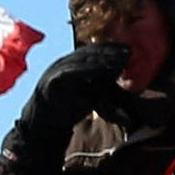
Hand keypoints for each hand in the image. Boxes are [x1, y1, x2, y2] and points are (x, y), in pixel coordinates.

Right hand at [13, 43, 131, 150]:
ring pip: (81, 60)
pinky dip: (87, 69)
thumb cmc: (70, 108)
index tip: (129, 49)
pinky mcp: (52, 80)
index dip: (111, 48)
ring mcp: (57, 70)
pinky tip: (101, 70)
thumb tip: (122, 77)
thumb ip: (104, 84)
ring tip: (119, 60)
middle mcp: (64, 62)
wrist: (45, 125)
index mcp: (72, 62)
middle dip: (110, 51)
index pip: (94, 50)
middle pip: (89, 52)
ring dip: (101, 59)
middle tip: (128, 52)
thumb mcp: (91, 94)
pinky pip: (71, 71)